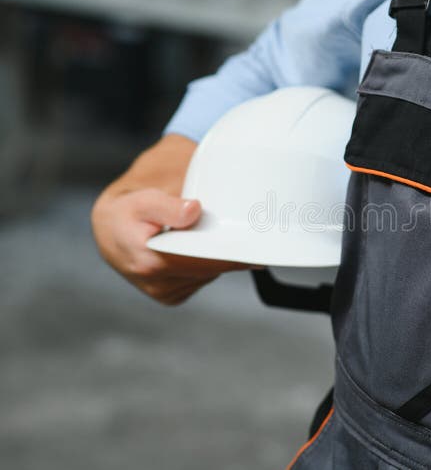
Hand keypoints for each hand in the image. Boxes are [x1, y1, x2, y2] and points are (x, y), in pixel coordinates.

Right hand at [92, 187, 250, 304]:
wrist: (110, 230)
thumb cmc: (127, 212)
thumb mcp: (142, 200)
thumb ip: (168, 207)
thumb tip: (193, 210)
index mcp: (151, 263)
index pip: (204, 262)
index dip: (231, 255)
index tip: (255, 248)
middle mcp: (158, 285)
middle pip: (210, 270)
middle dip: (231, 255)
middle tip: (252, 236)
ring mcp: (165, 293)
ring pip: (209, 276)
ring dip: (219, 259)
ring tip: (222, 237)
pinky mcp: (171, 296)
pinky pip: (201, 280)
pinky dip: (208, 265)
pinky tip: (203, 249)